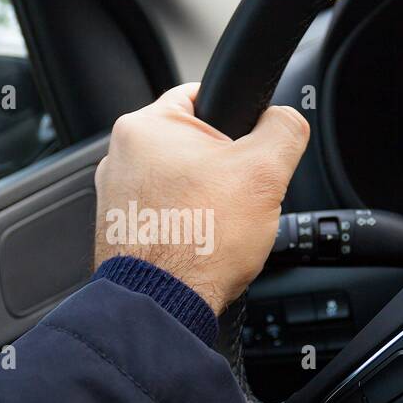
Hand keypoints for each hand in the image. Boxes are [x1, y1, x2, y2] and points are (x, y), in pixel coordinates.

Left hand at [94, 83, 309, 314]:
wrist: (163, 306)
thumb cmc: (198, 243)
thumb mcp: (265, 173)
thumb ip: (283, 130)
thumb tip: (286, 120)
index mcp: (144, 126)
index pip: (202, 96)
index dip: (239, 119)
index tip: (252, 145)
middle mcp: (120, 157)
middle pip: (195, 146)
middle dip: (225, 169)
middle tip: (242, 195)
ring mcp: (116, 196)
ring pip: (182, 183)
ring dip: (207, 200)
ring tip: (221, 226)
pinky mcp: (121, 230)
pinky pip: (166, 214)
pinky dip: (187, 225)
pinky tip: (202, 244)